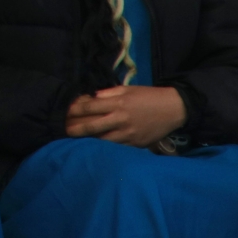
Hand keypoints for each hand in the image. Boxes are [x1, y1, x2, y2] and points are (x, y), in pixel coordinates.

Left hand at [65, 86, 185, 145]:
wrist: (173, 109)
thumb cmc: (149, 96)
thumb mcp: (128, 89)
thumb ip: (108, 94)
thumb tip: (91, 98)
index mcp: (119, 103)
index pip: (91, 106)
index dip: (75, 109)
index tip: (65, 112)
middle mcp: (121, 119)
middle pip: (93, 125)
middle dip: (77, 128)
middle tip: (64, 131)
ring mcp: (129, 133)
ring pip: (103, 140)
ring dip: (89, 140)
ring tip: (76, 141)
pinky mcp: (136, 144)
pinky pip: (117, 147)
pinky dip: (105, 147)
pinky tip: (96, 147)